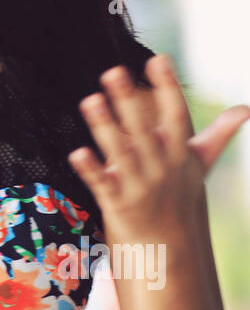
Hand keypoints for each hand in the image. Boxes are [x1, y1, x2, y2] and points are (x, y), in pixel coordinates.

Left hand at [67, 54, 249, 241]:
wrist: (172, 249)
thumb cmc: (181, 197)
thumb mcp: (200, 164)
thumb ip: (219, 134)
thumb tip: (246, 110)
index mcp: (179, 152)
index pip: (175, 114)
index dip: (168, 87)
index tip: (159, 60)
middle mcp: (160, 166)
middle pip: (143, 128)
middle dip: (128, 101)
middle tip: (113, 71)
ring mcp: (139, 185)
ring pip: (121, 152)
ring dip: (105, 127)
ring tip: (90, 100)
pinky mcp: (118, 203)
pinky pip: (103, 184)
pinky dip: (91, 170)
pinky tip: (77, 153)